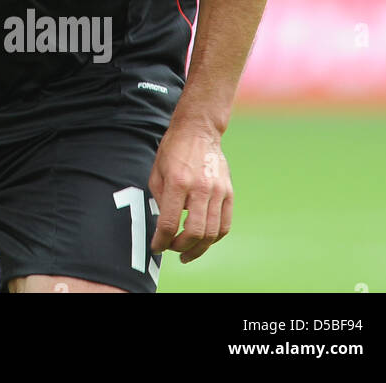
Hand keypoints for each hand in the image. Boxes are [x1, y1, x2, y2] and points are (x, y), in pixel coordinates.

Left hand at [148, 115, 232, 264]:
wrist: (198, 131)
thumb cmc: (173, 150)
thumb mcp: (157, 172)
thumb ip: (161, 200)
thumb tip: (166, 225)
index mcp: (178, 182)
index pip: (170, 223)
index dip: (162, 240)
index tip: (156, 246)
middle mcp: (200, 188)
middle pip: (195, 233)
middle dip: (180, 247)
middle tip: (171, 249)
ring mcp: (218, 191)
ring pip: (212, 233)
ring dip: (199, 248)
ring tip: (187, 253)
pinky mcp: (229, 193)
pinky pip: (225, 224)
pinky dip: (214, 238)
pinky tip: (204, 241)